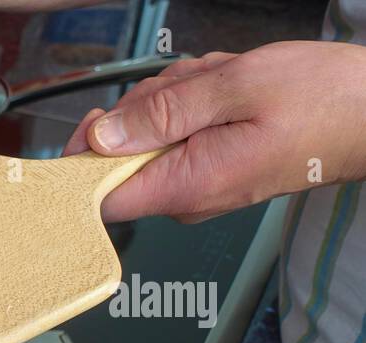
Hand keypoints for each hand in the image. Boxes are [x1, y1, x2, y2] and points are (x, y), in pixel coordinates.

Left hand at [62, 41, 365, 222]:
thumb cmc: (323, 100)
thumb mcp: (236, 87)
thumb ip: (163, 113)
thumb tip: (100, 137)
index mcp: (186, 185)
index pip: (99, 197)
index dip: (81, 160)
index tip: (94, 122)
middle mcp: (186, 196)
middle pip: (123, 154)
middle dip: (148, 105)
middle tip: (197, 82)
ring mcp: (199, 183)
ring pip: (153, 134)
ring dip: (179, 97)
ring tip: (225, 85)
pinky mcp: (211, 167)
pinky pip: (180, 132)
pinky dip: (197, 102)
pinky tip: (229, 92)